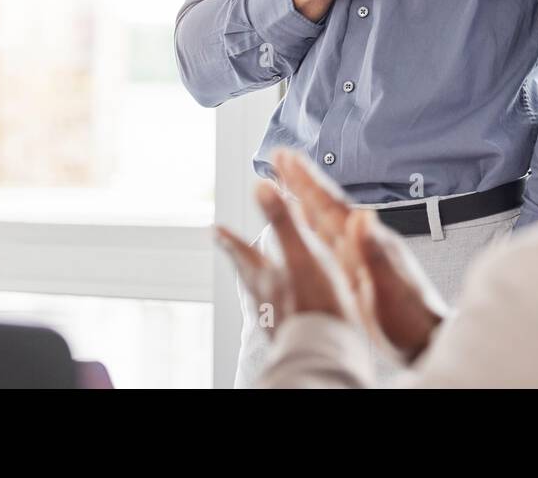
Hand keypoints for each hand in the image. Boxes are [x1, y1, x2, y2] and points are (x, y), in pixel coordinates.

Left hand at [216, 178, 356, 336]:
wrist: (325, 353)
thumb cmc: (314, 306)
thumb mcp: (301, 255)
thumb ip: (283, 222)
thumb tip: (261, 186)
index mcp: (267, 275)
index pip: (241, 252)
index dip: (229, 239)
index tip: (212, 229)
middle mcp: (266, 298)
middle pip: (247, 273)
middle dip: (239, 257)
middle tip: (227, 247)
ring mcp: (277, 318)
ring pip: (261, 293)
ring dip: (258, 279)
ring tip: (257, 275)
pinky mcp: (292, 333)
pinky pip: (279, 311)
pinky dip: (279, 300)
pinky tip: (286, 306)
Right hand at [272, 149, 448, 361]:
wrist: (426, 340)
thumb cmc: (412, 317)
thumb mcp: (390, 287)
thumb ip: (375, 253)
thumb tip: (363, 217)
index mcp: (368, 242)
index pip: (333, 205)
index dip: (309, 181)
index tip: (288, 158)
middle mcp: (361, 243)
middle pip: (325, 205)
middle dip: (302, 180)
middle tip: (279, 154)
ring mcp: (357, 257)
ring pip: (323, 221)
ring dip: (303, 199)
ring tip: (285, 180)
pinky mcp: (354, 274)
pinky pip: (325, 243)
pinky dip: (310, 228)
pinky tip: (303, 224)